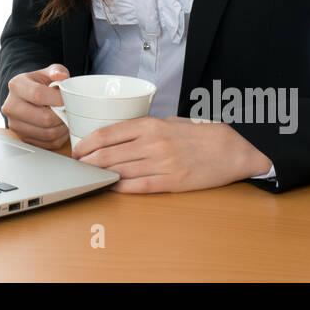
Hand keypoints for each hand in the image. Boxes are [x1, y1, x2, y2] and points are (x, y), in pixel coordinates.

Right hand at [1, 64, 70, 149]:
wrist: (28, 97)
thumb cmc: (39, 84)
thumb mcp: (47, 72)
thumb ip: (57, 71)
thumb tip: (61, 76)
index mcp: (16, 86)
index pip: (38, 95)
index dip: (57, 98)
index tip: (67, 98)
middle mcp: (11, 106)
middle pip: (44, 118)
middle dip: (62, 115)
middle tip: (68, 109)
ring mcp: (15, 125)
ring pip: (47, 134)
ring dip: (62, 128)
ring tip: (65, 117)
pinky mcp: (23, 138)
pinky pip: (48, 144)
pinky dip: (59, 137)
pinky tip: (60, 126)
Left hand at [71, 116, 270, 192]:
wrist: (233, 150)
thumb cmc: (203, 134)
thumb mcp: (172, 121)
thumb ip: (147, 128)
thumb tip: (123, 136)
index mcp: (151, 125)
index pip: (108, 134)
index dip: (87, 144)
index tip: (77, 150)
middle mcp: (153, 143)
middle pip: (109, 154)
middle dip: (88, 162)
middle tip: (76, 167)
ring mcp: (162, 163)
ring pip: (120, 170)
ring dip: (100, 175)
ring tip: (87, 178)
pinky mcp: (172, 182)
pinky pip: (140, 186)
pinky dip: (121, 188)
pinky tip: (110, 188)